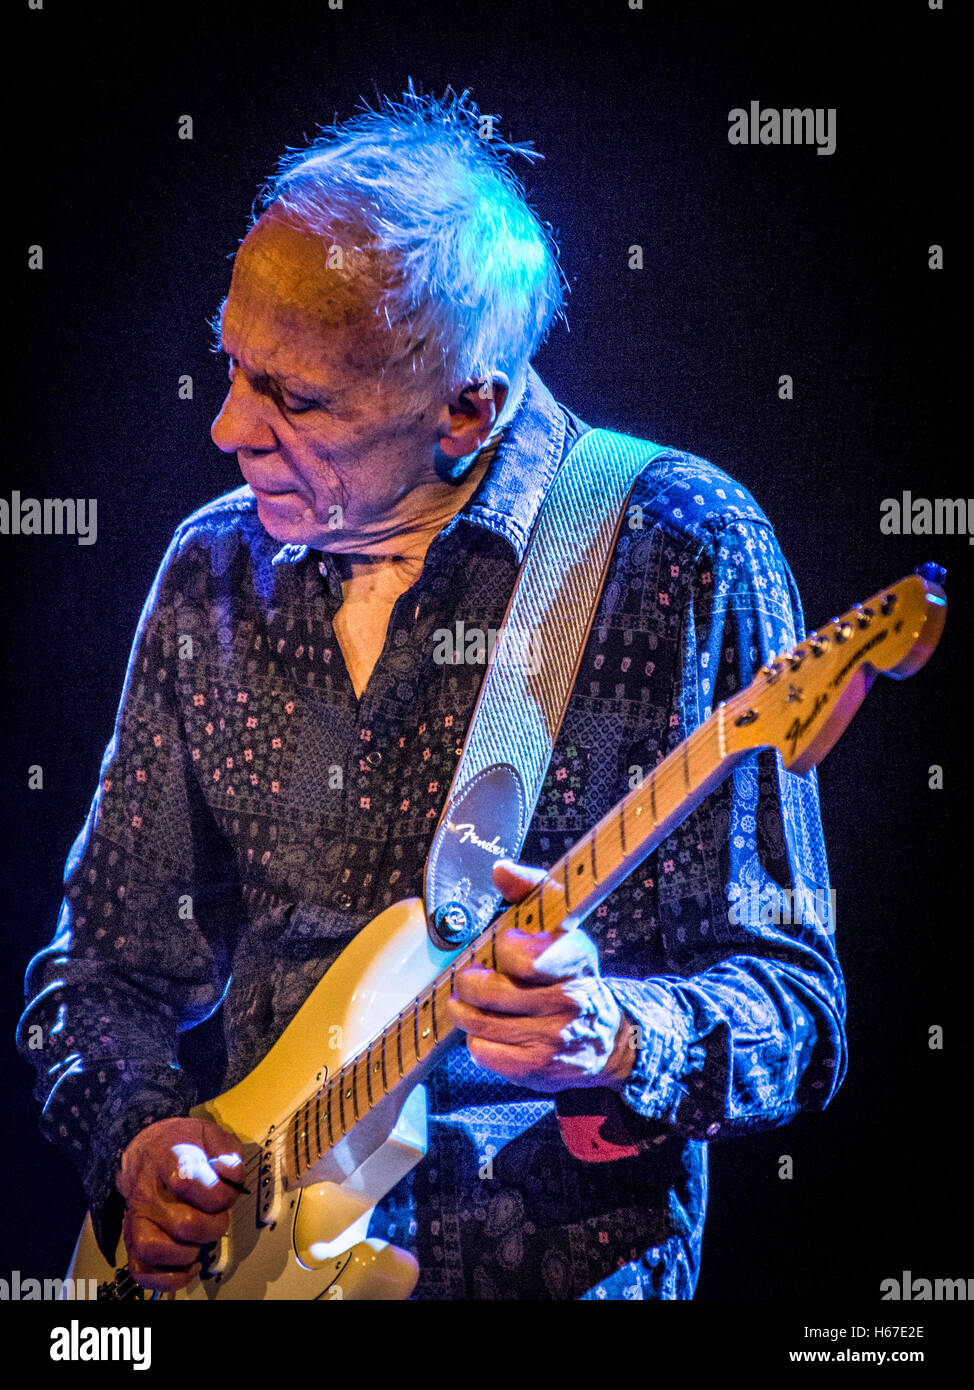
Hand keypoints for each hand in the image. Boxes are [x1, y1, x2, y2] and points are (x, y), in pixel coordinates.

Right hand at [116, 1116, 244, 1292]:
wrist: (147, 1148)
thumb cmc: (184, 1144)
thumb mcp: (212, 1133)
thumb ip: (228, 1153)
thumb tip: (233, 1177)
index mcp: (169, 1161)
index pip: (188, 1182)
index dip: (219, 1193)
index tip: (228, 1191)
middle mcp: (149, 1192)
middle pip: (182, 1224)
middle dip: (213, 1226)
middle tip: (218, 1217)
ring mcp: (138, 1218)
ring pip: (153, 1250)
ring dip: (188, 1253)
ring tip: (200, 1240)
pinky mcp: (132, 1238)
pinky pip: (141, 1270)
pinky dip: (168, 1278)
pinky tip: (189, 1264)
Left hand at [447, 859, 636, 1092]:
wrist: (609, 1038)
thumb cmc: (573, 976)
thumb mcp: (562, 927)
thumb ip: (530, 891)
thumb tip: (500, 870)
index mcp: (576, 959)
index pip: (526, 957)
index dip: (507, 949)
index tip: (506, 946)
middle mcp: (570, 1001)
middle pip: (490, 990)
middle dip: (470, 980)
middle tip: (470, 977)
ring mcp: (553, 1039)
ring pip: (479, 1021)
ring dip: (465, 1009)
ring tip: (469, 1002)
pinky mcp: (536, 1069)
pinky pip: (482, 1051)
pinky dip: (476, 1039)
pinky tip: (489, 1029)